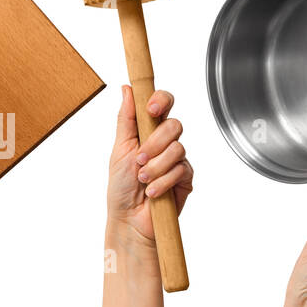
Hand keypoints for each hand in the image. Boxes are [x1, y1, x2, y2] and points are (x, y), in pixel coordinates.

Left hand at [106, 85, 193, 242]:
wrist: (129, 218)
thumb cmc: (121, 185)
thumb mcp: (120, 149)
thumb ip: (126, 119)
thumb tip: (127, 89)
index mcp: (148, 131)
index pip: (163, 104)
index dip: (161, 100)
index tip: (151, 109)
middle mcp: (165, 142)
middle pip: (175, 125)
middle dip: (154, 143)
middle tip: (139, 159)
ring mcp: (177, 159)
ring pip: (177, 148)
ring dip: (156, 166)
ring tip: (142, 180)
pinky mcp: (186, 177)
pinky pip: (181, 170)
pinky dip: (163, 182)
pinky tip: (152, 192)